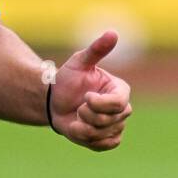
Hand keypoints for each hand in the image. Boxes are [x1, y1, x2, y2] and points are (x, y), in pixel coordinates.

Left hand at [49, 30, 132, 151]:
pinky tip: (78, 128)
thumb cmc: (68, 78)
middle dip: (88, 115)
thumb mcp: (80, 61)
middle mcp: (122, 108)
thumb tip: (113, 32)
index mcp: (120, 89)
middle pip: (111, 120)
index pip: (119, 103)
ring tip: (76, 117)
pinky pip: (103, 145)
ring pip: (105, 134)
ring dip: (84, 127)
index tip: (85, 97)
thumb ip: (97, 49)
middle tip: (77, 107)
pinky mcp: (108, 139)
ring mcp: (116, 125)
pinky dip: (87, 139)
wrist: (54, 101)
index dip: (100, 104)